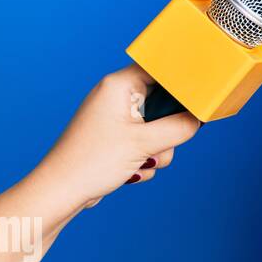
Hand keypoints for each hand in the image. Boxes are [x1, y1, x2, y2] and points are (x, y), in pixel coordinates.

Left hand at [33, 64, 200, 210]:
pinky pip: (146, 142)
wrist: (60, 193)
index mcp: (119, 85)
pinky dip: (145, 158)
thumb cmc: (91, 162)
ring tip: (141, 163)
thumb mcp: (144, 144)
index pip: (161, 68)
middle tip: (161, 142)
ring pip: (158, 126)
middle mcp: (116, 96)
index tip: (201, 93)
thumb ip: (180, 128)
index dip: (183, 80)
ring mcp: (115, 118)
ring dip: (158, 149)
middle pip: (163, 101)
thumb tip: (200, 120)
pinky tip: (131, 171)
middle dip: (169, 128)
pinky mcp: (115, 138)